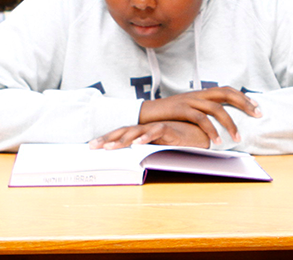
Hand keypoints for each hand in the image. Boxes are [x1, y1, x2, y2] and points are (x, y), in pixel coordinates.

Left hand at [90, 121, 210, 148]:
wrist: (201, 134)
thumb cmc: (179, 141)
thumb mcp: (159, 148)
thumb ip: (145, 152)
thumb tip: (129, 164)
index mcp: (142, 132)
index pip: (120, 134)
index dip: (106, 138)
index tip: (91, 145)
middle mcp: (147, 128)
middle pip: (123, 132)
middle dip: (107, 139)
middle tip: (92, 147)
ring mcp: (157, 128)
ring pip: (136, 132)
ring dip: (122, 140)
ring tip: (109, 148)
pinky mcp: (170, 130)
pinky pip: (156, 132)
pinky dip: (146, 137)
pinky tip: (137, 144)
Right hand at [138, 87, 261, 143]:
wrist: (145, 113)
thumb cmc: (169, 115)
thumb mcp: (188, 110)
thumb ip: (203, 111)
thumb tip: (221, 118)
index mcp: (202, 93)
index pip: (227, 90)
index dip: (243, 97)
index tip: (256, 107)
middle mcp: (198, 94)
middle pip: (226, 94)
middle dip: (244, 104)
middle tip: (258, 114)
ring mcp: (190, 100)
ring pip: (216, 108)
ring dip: (230, 123)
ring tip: (238, 138)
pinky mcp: (181, 109)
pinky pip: (201, 119)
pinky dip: (211, 130)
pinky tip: (217, 141)